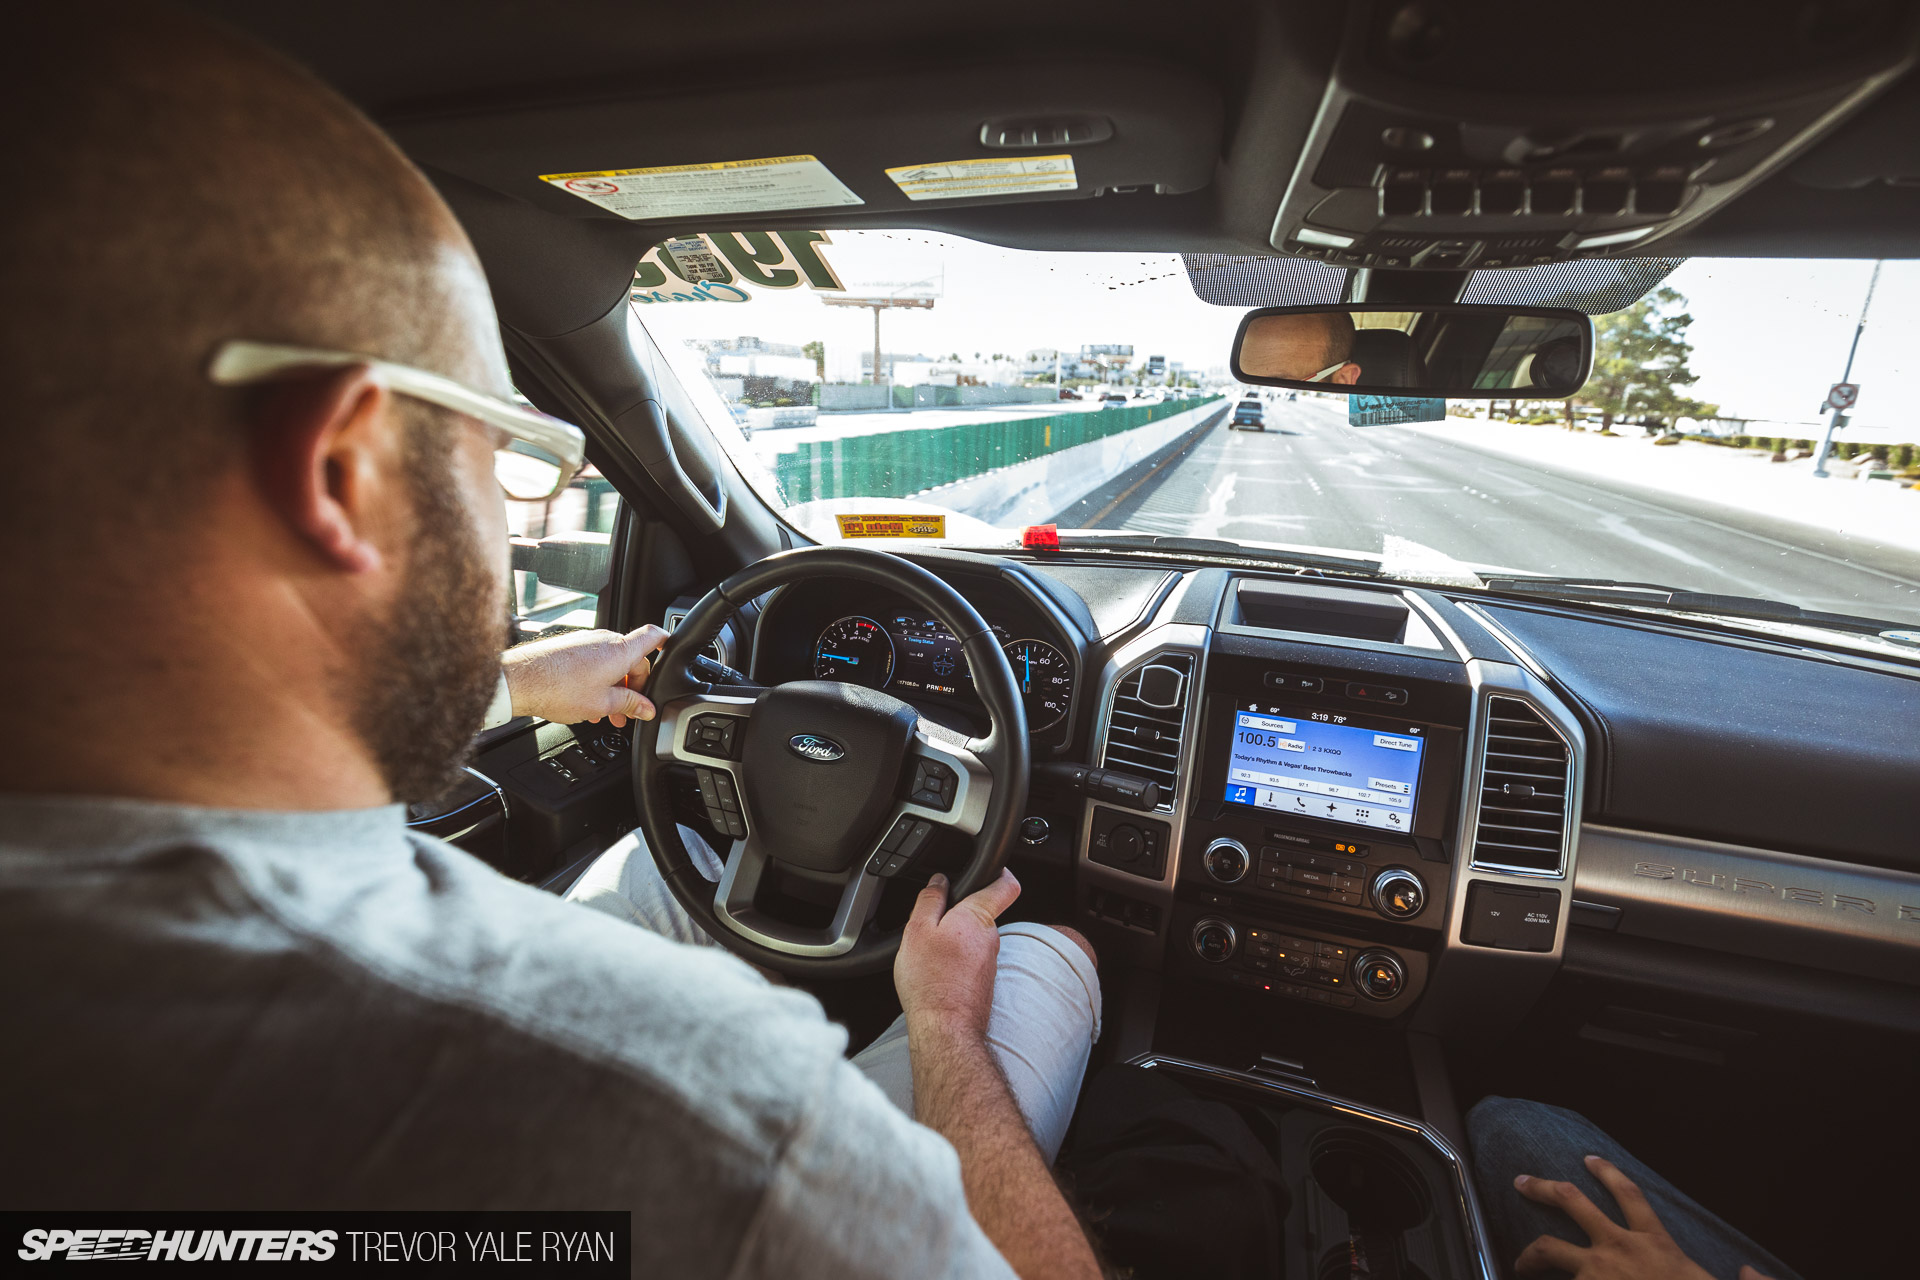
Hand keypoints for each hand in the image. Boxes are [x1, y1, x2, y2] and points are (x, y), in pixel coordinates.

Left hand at [500, 625, 667, 726]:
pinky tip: (586, 703)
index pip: (654, 636)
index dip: (666, 643)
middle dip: (634, 686)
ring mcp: (586, 642)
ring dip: (614, 687)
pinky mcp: (570, 647)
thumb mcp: (603, 704)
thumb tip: (647, 709)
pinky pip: (593, 662)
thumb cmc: (557, 688)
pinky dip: (597, 680)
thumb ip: (630, 705)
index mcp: (620, 651)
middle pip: (632, 659)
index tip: (670, 656)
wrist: (520, 680)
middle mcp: (605, 640)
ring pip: (611, 663)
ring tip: (605, 713)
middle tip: (629, 711)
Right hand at [894, 869, 1019, 1039]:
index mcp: (978, 917)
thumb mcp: (917, 931)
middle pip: (981, 912)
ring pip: (973, 939)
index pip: (1005, 884)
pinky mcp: (984, 982)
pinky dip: (954, 962)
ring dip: (954, 940)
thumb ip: (930, 900)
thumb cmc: (931, 981)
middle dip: (958, 913)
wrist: (945, 1029)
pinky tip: (935, 972)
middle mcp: (991, 938)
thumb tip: (939, 880)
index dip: (1000, 871)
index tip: (989, 868)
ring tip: (928, 954)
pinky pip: (970, 961)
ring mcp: (990, 962)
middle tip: (931, 922)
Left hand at [1513, 1155, 1775, 1279]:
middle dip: (1543, 1188)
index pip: (1630, 1196)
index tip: (1589, 1159)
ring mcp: (1596, 1270)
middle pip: (1572, 1202)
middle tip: (1521, 1181)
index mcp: (1655, 1244)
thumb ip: (1747, 1279)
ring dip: (1529, 1253)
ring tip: (1518, 1261)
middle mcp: (1619, 1248)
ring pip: (1548, 1246)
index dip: (1608, 1173)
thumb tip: (1751, 1270)